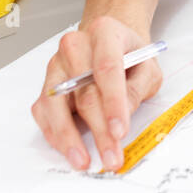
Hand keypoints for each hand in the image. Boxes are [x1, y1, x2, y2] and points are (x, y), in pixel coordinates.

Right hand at [31, 15, 161, 171]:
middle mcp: (75, 45)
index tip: (119, 131)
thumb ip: (138, 88)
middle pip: (84, 91)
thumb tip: (122, 114)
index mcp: (104, 32)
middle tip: (111, 155)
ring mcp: (57, 65)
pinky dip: (55, 134)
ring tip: (83, 160)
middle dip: (98, 129)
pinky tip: (69, 149)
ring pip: (57, 104)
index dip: (113, 103)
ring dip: (70, 137)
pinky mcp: (47, 84)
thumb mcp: (148, 66)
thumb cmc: (129, 54)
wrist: (110, 43)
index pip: (107, 68)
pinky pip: (44, 112)